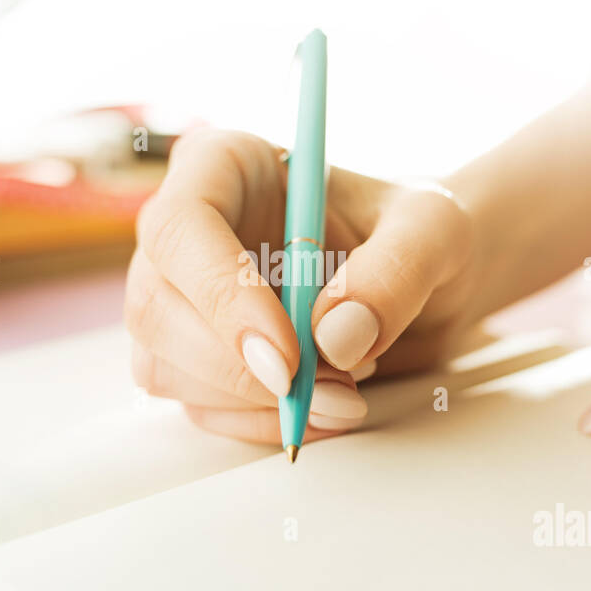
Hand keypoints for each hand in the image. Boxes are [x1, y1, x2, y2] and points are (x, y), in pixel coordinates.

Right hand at [126, 130, 474, 443]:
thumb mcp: (435, 231)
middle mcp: (187, 233)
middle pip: (155, 307)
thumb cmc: (421, 233)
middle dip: (238, 367)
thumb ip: (396, 271)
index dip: (221, 294)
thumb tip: (332, 339)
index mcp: (224, 167)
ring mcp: (183, 300)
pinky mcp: (198, 358)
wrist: (432, 283)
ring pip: (164, 366)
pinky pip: (200, 407)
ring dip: (255, 400)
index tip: (288, 355)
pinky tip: (325, 405)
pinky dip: (262, 423)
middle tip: (332, 388)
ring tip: (347, 387)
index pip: (179, 225)